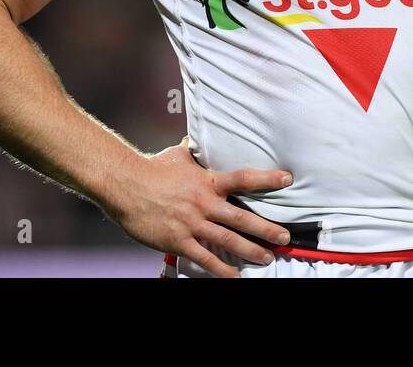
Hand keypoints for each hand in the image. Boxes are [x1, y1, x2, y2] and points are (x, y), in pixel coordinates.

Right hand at [103, 137, 293, 277]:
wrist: (125, 185)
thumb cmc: (152, 168)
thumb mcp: (178, 154)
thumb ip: (194, 149)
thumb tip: (199, 137)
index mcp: (208, 181)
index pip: (244, 178)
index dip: (267, 179)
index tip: (287, 180)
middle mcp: (204, 203)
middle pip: (242, 218)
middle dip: (267, 230)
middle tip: (285, 239)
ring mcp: (192, 224)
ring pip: (228, 240)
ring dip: (250, 251)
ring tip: (268, 258)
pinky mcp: (179, 241)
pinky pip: (204, 258)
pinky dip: (221, 269)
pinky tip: (234, 276)